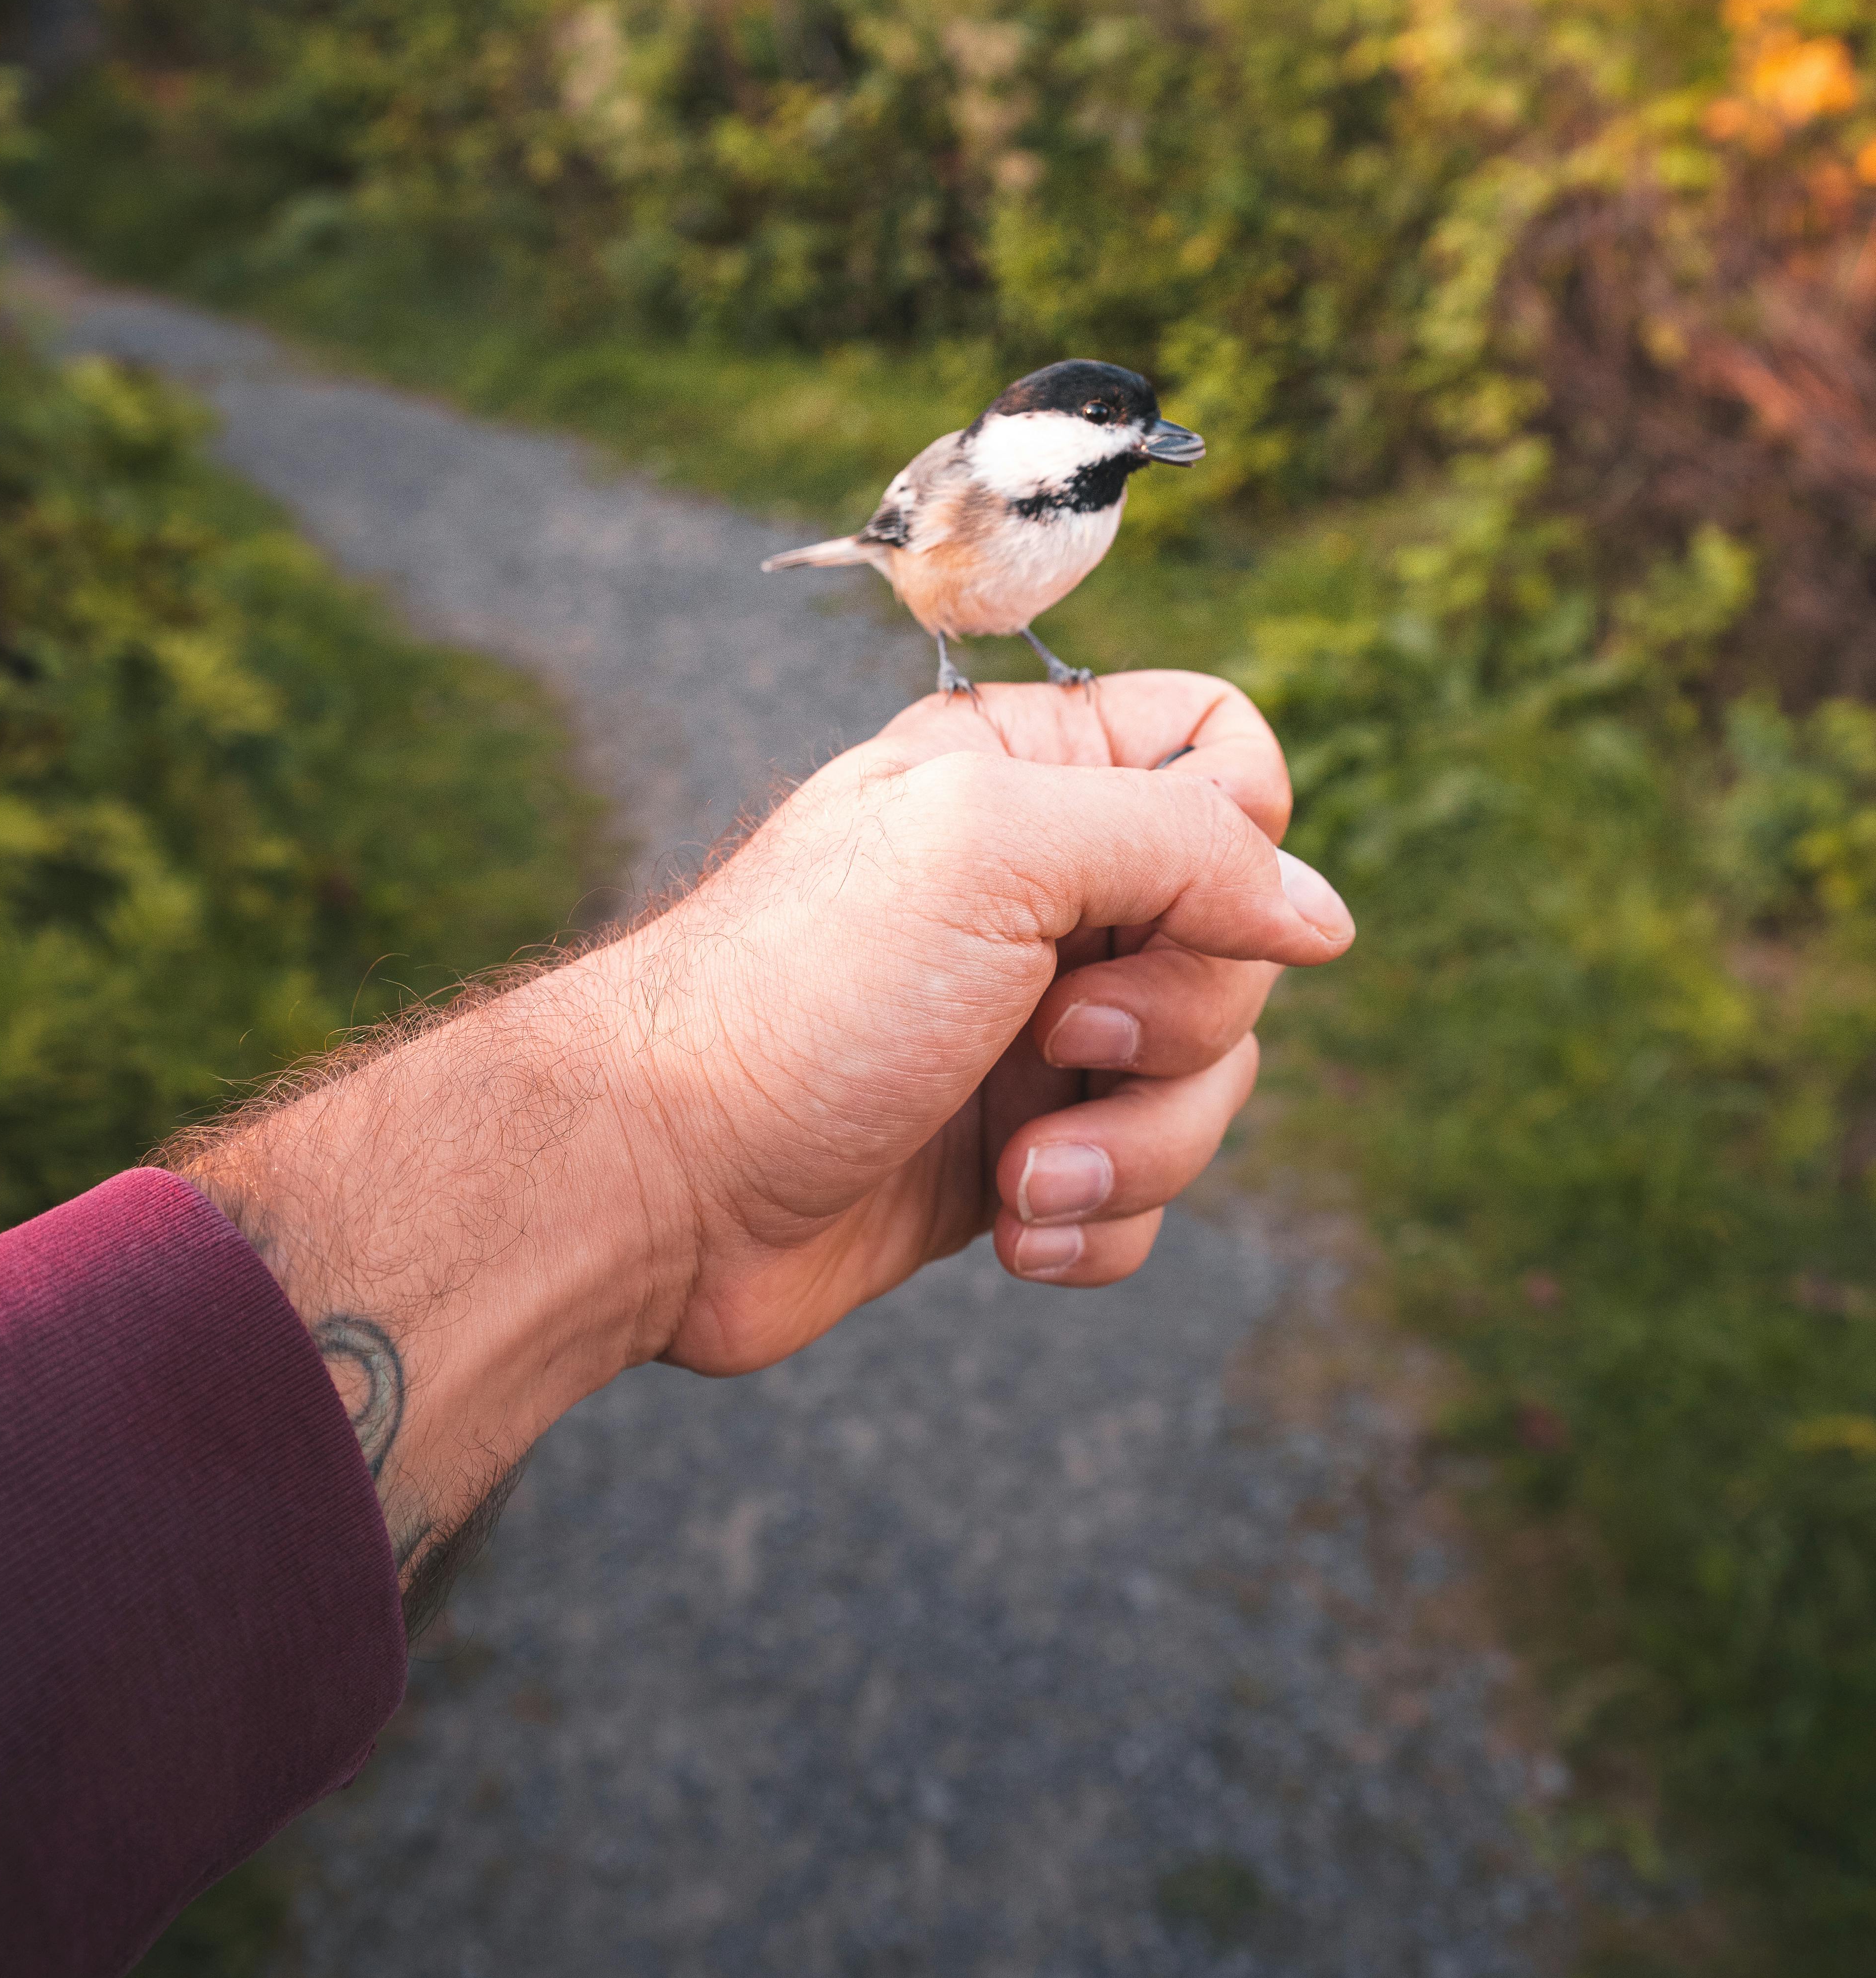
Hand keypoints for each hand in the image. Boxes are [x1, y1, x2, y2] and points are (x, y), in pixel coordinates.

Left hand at [176, 674, 1352, 1614]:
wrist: (653, 1185)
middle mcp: (1040, 897)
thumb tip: (1324, 915)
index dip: (1236, 832)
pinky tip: (1012, 1229)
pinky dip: (1098, 1222)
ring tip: (1018, 1178)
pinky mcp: (1019, 1158)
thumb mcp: (990, 853)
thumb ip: (1183, 848)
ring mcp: (1032, 1033)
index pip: (1221, 748)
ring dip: (1135, 1148)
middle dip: (1179, 1026)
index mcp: (1025, 779)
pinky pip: (1147, 1192)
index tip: (1164, 897)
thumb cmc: (796, 993)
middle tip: (1053, 1045)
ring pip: (1209, 1084)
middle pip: (1242, 942)